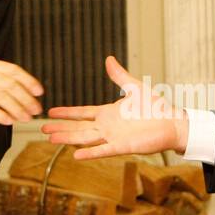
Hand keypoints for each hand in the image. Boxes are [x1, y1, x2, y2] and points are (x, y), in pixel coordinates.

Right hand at [0, 55, 43, 124]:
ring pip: (0, 96)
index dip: (28, 81)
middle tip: (36, 110)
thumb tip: (14, 85)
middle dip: (26, 99)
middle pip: (10, 85)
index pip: (13, 70)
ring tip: (25, 118)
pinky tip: (8, 121)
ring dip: (16, 109)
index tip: (39, 92)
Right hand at [41, 55, 187, 159]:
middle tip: (42, 128)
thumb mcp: (134, 88)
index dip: (66, 113)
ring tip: (51, 139)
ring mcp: (113, 137)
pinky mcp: (122, 147)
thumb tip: (108, 59)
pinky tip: (75, 155)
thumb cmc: (156, 107)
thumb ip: (119, 76)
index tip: (51, 112)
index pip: (82, 113)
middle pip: (78, 127)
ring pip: (85, 138)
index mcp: (108, 113)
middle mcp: (107, 126)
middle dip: (60, 127)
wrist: (172, 123)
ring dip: (68, 139)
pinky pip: (102, 150)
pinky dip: (90, 152)